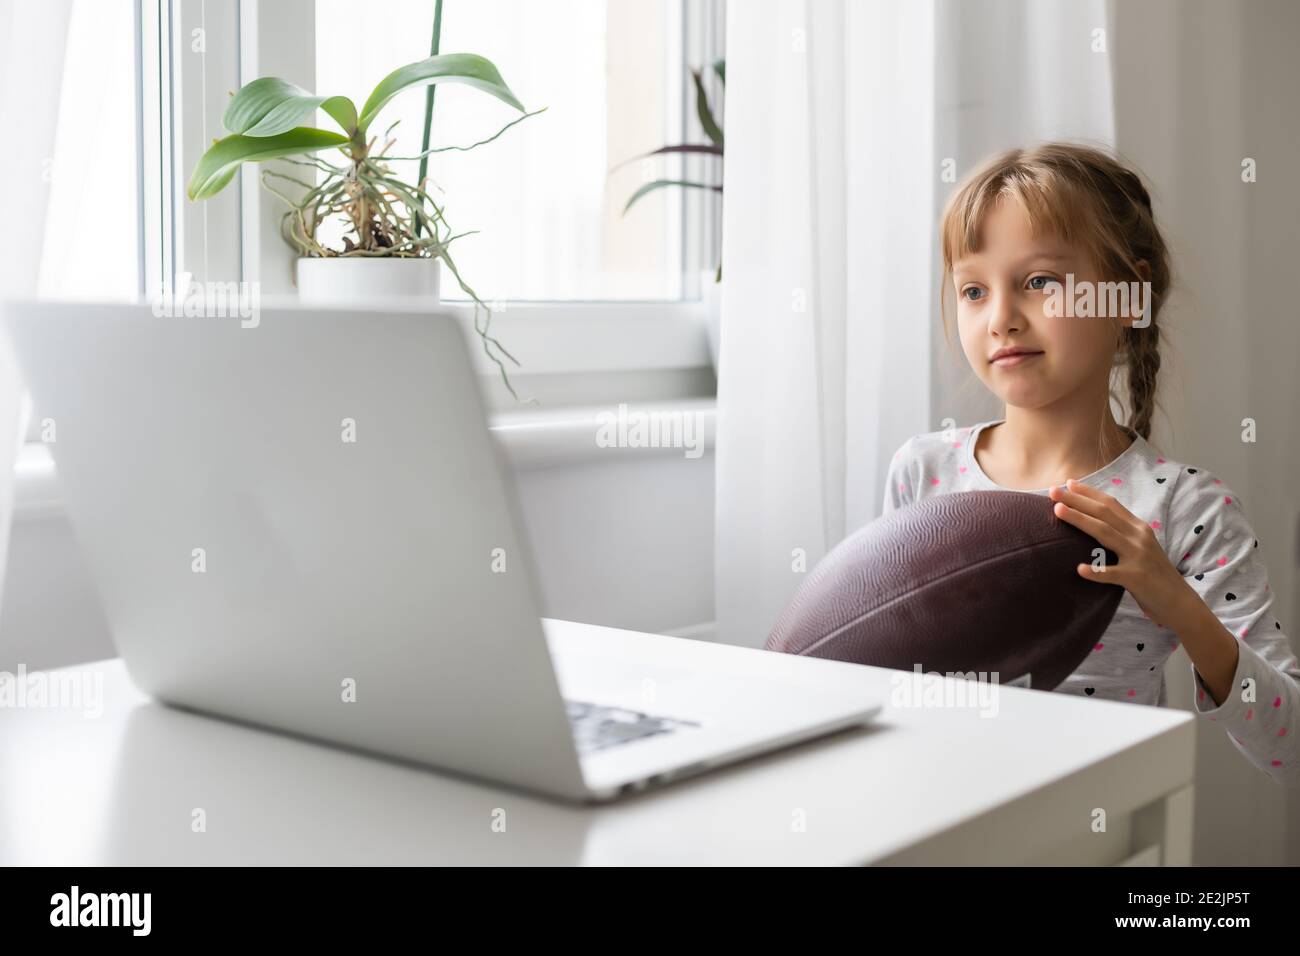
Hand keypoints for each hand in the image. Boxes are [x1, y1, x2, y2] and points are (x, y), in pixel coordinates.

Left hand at [1048, 478, 1187, 626]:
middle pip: (1103, 513)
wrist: (1180, 601)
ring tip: (1058, 511)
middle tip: (1053, 491)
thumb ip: (1121, 534)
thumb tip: (1094, 522)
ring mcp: (1138, 556)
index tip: (1067, 483)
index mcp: (1138, 528)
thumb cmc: (1153, 574)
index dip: (1089, 492)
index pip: (1111, 504)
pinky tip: (1079, 569)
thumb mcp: (1139, 547)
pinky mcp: (1137, 578)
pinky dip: (1096, 571)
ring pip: (1105, 533)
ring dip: (1080, 520)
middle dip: (1077, 500)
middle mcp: (1138, 537)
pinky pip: (1112, 573)